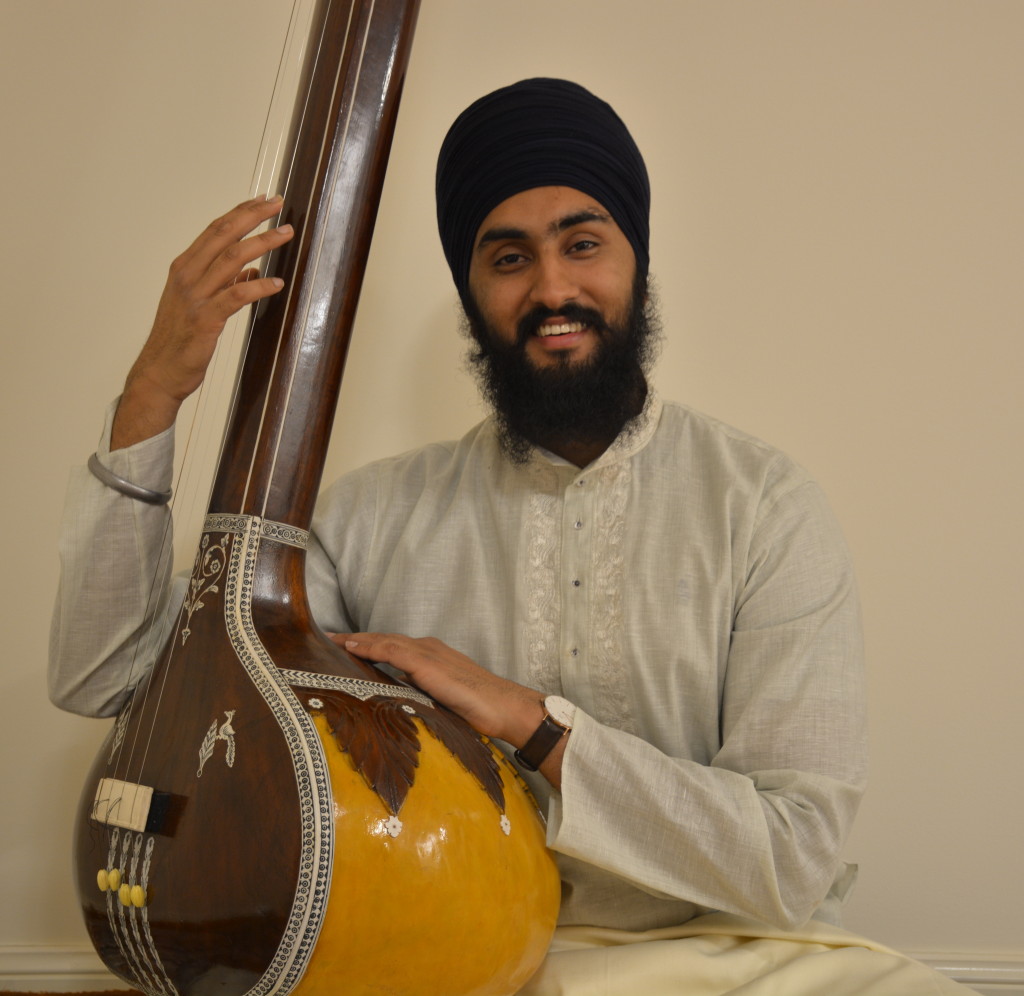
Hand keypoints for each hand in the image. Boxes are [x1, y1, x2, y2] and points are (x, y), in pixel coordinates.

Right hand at [111, 195, 294, 448]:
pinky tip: (277, 283)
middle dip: (253, 216)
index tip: (263, 200)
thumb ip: (223, 284)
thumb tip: (250, 270)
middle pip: (224, 235)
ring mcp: (195, 297)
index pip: (215, 230)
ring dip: (262, 243)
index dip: (240, 212)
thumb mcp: (200, 305)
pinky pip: (236, 296)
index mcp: (184, 268)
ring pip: (232, 259)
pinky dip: (258, 286)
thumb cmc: (180, 340)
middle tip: (278, 204)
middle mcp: (188, 276)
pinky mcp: (205, 320)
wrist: (159, 372)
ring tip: (286, 234)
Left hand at [335, 632, 543, 745]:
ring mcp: (427, 653)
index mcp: (432, 656)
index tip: (345, 647)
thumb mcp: (443, 699)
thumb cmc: (479, 708)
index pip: (393, 647)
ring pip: (384, 641)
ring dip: (357, 640)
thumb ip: (423, 691)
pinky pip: (391, 650)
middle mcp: (428, 648)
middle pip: (385, 640)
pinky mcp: (427, 663)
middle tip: (329, 639)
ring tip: (332, 641)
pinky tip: (352, 648)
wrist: (504, 707)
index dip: (368, 645)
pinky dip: (370, 646)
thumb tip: (402, 693)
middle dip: (357, 639)